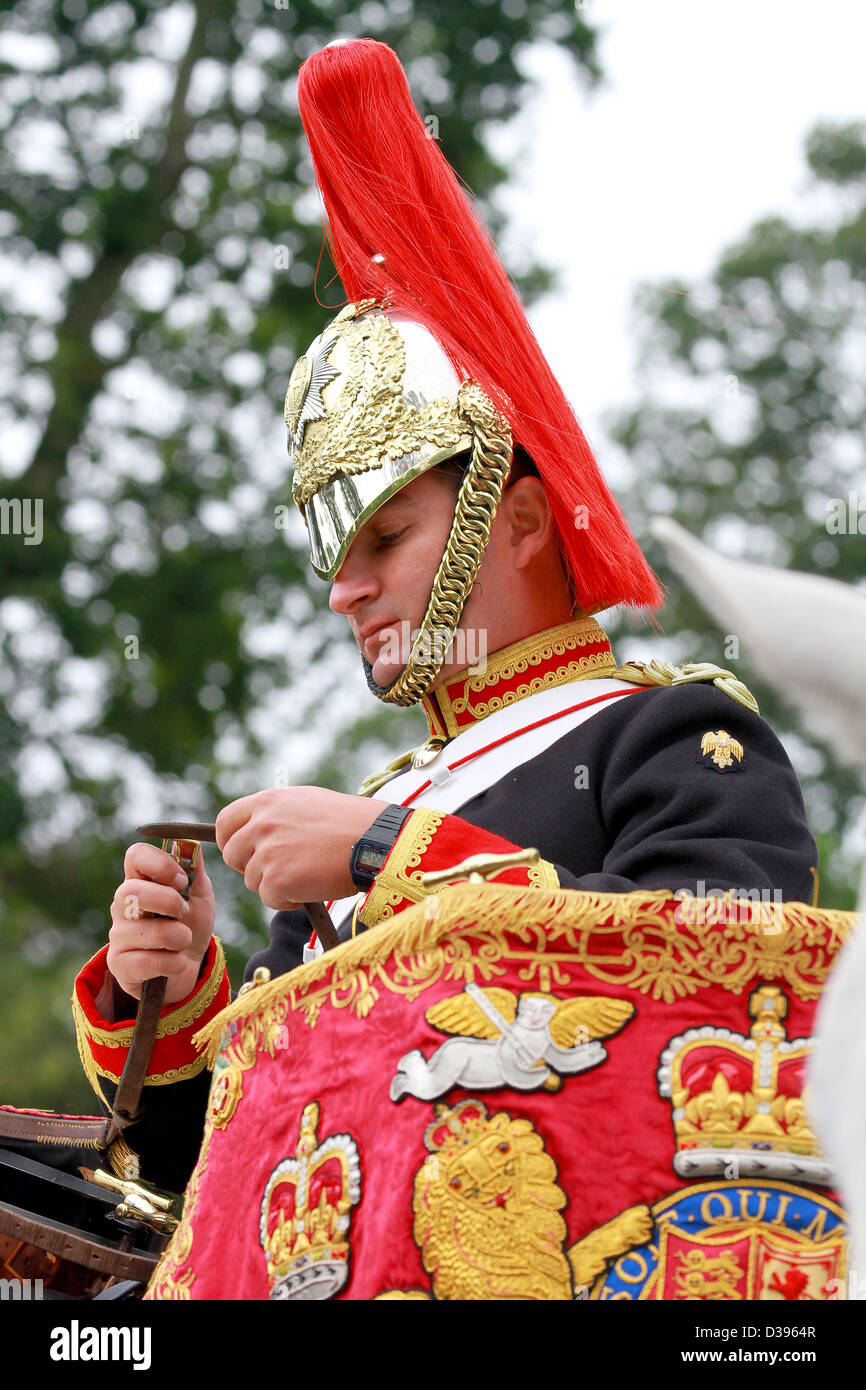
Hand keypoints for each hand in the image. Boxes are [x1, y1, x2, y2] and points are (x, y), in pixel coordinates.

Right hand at [106, 843, 215, 1004]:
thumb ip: (194, 870)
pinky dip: (172, 962)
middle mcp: (123, 905)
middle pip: (131, 891)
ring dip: (177, 936)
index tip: (182, 880)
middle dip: (168, 901)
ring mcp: (118, 935)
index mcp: (141, 881)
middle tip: (184, 912)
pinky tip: (177, 962)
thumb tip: (187, 842)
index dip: (160, 864)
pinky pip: (145, 961)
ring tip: (184, 940)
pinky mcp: (119, 964)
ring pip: (143, 931)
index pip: (135, 856)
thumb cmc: (191, 925)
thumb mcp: (200, 895)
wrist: (190, 967)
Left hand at [215, 787, 389, 908]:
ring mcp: (268, 852)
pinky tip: (311, 886)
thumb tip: (256, 830)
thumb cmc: (350, 822)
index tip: (240, 852)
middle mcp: (262, 824)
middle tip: (277, 870)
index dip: (229, 840)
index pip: (226, 822)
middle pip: (233, 855)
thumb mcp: (306, 803)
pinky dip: (288, 900)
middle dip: (250, 867)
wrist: (374, 840)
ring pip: (253, 880)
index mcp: (268, 801)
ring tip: (307, 874)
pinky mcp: (277, 879)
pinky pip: (270, 898)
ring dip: (275, 884)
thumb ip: (276, 814)